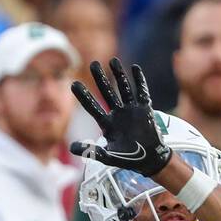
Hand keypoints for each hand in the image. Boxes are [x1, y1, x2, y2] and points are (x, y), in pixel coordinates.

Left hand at [69, 57, 169, 176]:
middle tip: (93, 63)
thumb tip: (71, 147)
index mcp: (107, 124)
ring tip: (113, 60)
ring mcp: (131, 110)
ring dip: (119, 75)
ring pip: (124, 89)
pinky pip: (142, 92)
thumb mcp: (107, 157)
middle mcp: (118, 114)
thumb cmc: (128, 159)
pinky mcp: (145, 110)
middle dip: (100, 78)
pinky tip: (135, 68)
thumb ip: (91, 151)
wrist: (150, 160)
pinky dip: (139, 81)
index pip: (92, 107)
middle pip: (107, 92)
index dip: (83, 96)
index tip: (73, 83)